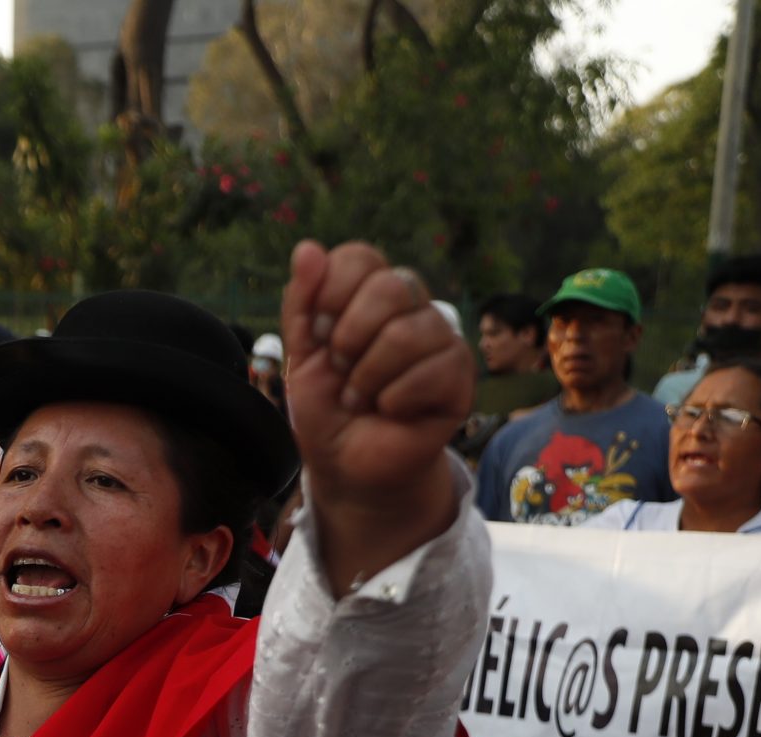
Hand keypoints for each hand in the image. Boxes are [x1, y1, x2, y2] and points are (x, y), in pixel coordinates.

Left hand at [281, 240, 471, 508]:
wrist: (347, 465)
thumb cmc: (327, 409)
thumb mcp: (300, 357)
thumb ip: (301, 304)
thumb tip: (306, 248)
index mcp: (369, 295)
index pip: (360, 258)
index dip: (331, 293)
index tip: (317, 334)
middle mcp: (410, 307)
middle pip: (392, 286)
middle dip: (350, 337)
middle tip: (341, 369)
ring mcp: (439, 338)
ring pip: (410, 332)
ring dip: (369, 377)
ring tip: (361, 398)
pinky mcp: (460, 374)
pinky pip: (433, 369)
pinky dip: (395, 399)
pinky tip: (390, 411)